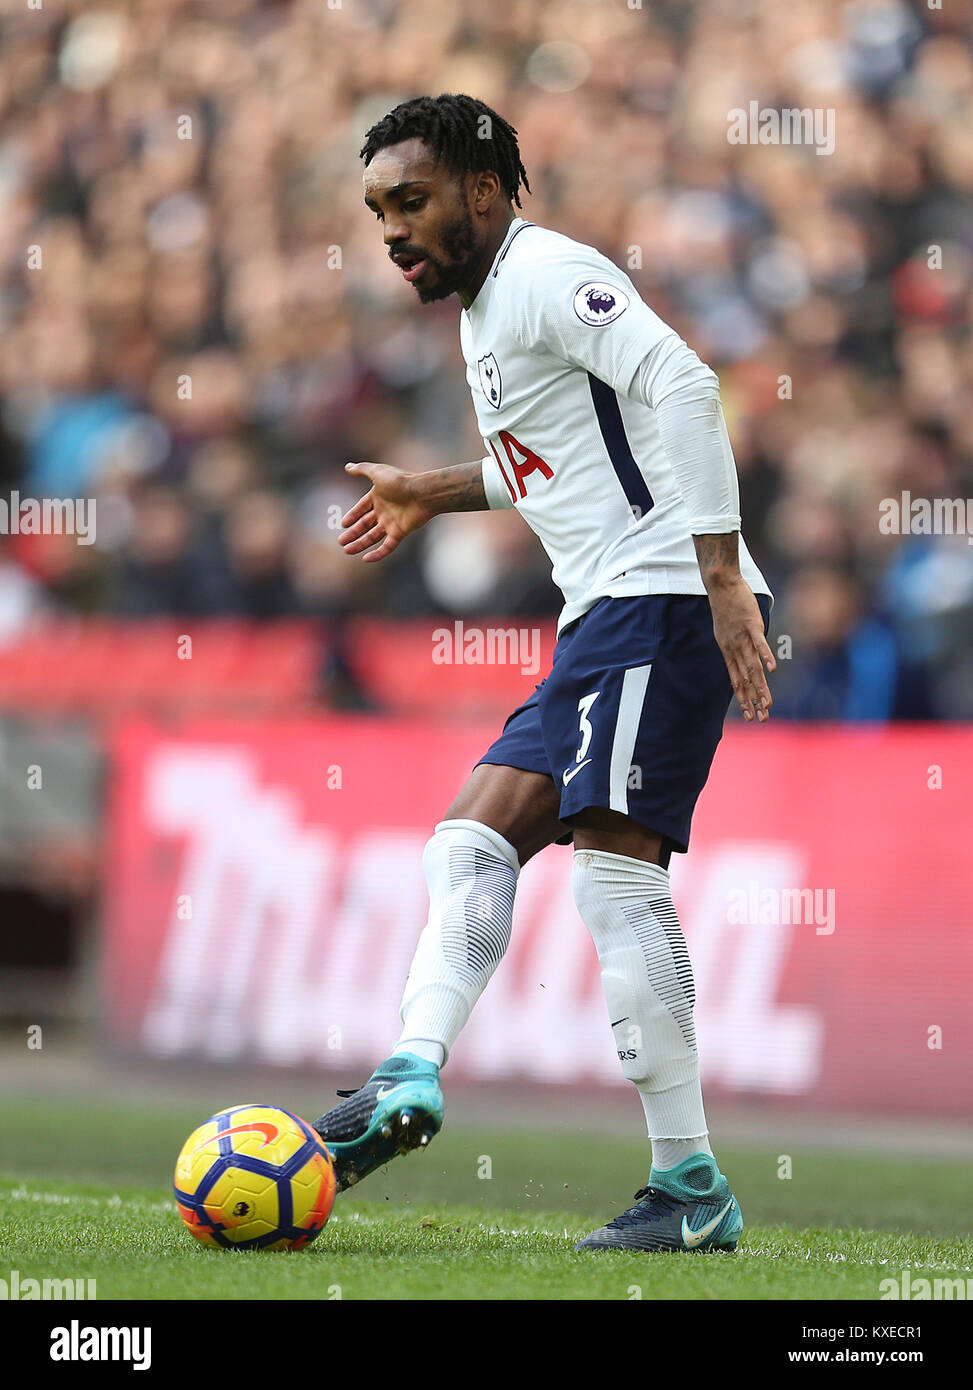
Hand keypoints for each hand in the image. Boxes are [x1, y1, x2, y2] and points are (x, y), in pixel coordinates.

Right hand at [338, 462, 432, 562]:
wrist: (422, 493)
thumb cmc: (400, 481)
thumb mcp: (377, 472)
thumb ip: (362, 469)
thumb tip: (347, 466)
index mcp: (378, 497)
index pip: (361, 508)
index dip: (352, 516)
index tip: (343, 524)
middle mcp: (384, 511)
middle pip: (365, 525)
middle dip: (353, 533)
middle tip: (341, 541)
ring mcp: (392, 523)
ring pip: (372, 537)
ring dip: (360, 544)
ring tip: (347, 550)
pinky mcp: (400, 533)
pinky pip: (387, 547)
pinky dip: (377, 554)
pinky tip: (366, 559)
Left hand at [706, 576, 775, 721]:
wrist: (721, 585)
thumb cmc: (727, 605)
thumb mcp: (727, 629)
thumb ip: (737, 644)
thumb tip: (745, 654)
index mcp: (728, 651)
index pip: (736, 680)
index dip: (743, 698)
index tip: (749, 714)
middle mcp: (734, 648)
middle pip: (746, 679)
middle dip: (754, 701)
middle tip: (761, 719)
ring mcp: (742, 637)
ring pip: (753, 667)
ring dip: (761, 687)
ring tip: (767, 704)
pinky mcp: (752, 625)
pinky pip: (759, 643)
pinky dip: (766, 656)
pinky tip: (773, 669)